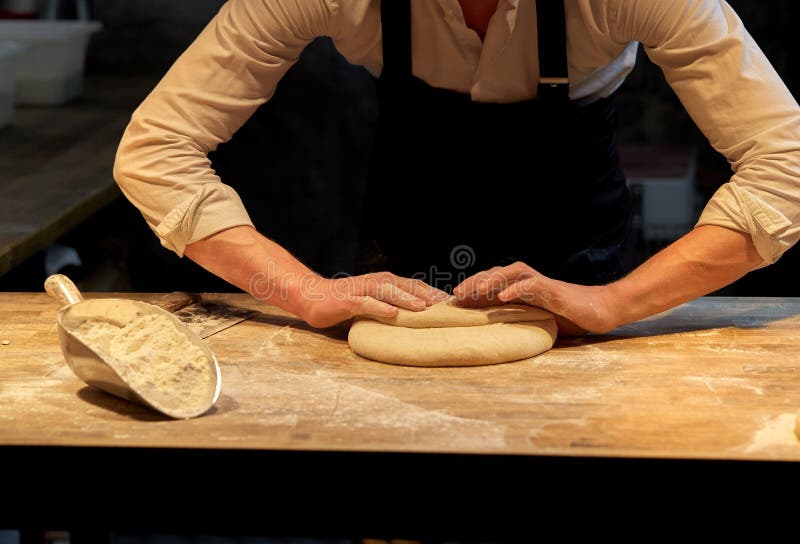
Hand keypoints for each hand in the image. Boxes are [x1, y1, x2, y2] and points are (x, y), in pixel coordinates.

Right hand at [300, 272, 448, 327]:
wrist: (313, 297)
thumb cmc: (346, 301)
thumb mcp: (372, 301)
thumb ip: (391, 304)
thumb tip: (417, 316)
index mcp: (384, 282)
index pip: (412, 285)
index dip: (431, 292)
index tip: (450, 302)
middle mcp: (375, 282)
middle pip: (404, 286)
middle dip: (425, 294)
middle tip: (444, 304)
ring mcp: (362, 290)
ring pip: (387, 292)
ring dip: (406, 298)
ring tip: (423, 307)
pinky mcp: (348, 300)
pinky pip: (365, 303)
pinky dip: (379, 307)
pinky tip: (391, 313)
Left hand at [452, 262, 619, 334]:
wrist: (601, 311)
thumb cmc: (569, 317)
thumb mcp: (537, 321)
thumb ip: (517, 321)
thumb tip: (489, 335)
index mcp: (522, 290)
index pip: (492, 284)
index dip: (472, 290)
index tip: (453, 302)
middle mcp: (528, 282)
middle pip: (496, 275)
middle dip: (474, 283)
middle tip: (455, 296)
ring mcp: (541, 284)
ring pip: (511, 273)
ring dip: (490, 281)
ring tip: (473, 292)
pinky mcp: (554, 290)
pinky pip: (533, 284)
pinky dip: (517, 289)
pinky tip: (503, 297)